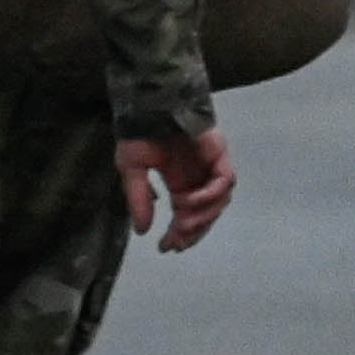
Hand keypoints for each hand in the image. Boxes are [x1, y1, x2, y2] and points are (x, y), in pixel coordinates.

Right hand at [119, 121, 236, 253]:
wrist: (151, 106)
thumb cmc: (139, 132)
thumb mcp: (131, 169)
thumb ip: (139, 198)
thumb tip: (142, 231)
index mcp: (179, 181)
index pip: (185, 214)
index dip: (178, 234)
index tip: (166, 248)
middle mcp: (198, 178)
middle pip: (206, 214)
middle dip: (192, 231)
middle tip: (177, 242)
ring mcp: (211, 167)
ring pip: (218, 203)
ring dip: (201, 217)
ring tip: (180, 222)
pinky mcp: (220, 157)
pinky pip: (223, 183)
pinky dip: (208, 196)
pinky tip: (188, 200)